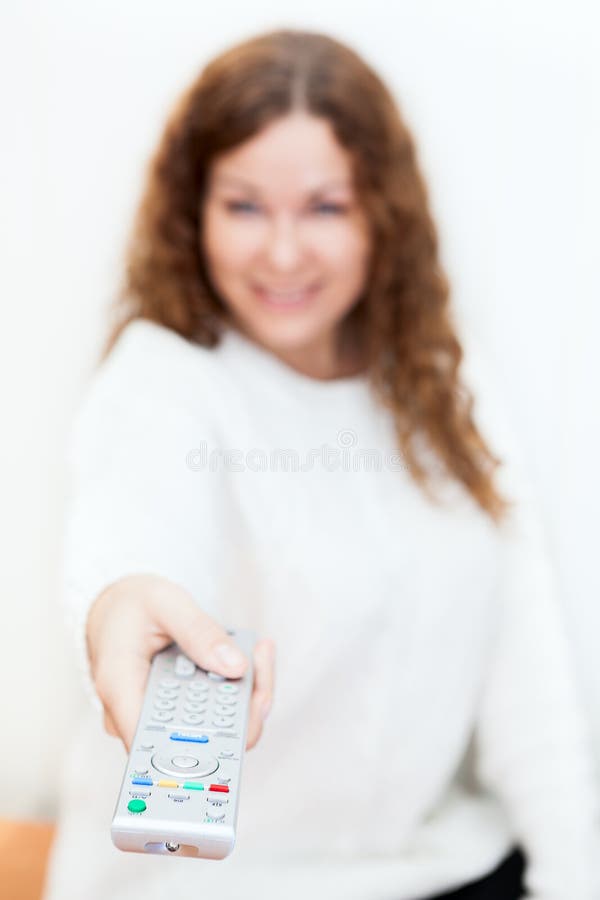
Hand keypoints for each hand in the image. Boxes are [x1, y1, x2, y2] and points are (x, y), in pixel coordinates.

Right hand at [85, 573, 274, 752]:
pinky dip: (236, 688)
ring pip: (213, 731)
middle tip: (260, 662)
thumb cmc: (133, 606)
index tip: (239, 728)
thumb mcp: (164, 602)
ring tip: (260, 650)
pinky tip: (252, 655)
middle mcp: (136, 715)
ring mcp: (158, 718)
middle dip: (240, 711)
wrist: (117, 608)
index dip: (198, 754)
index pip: (155, 746)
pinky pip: (214, 714)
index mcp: (121, 690)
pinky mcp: (177, 712)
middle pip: (196, 742)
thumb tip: (235, 667)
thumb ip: (198, 632)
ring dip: (244, 696)